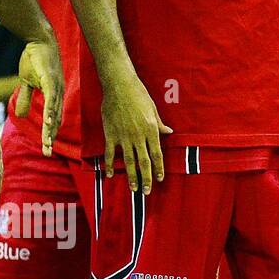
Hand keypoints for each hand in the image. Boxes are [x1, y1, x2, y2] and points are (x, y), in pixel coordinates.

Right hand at [17, 36, 62, 156]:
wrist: (39, 41)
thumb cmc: (35, 61)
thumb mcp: (27, 83)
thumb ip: (26, 99)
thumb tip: (22, 116)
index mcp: (53, 96)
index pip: (53, 119)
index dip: (50, 134)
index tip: (45, 149)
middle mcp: (58, 94)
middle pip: (56, 120)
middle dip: (51, 137)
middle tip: (46, 152)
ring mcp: (56, 87)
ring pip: (54, 112)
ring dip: (51, 128)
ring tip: (48, 143)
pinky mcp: (51, 79)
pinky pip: (51, 98)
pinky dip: (50, 111)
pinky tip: (48, 122)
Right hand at [100, 72, 172, 193]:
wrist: (119, 87)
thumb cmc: (139, 95)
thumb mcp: (154, 109)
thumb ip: (160, 124)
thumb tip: (169, 133)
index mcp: (151, 130)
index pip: (157, 154)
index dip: (158, 168)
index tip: (159, 179)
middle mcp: (139, 136)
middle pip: (144, 162)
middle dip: (146, 178)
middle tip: (146, 191)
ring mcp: (124, 136)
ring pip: (129, 161)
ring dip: (131, 176)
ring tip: (133, 188)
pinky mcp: (110, 134)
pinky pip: (110, 153)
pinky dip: (110, 165)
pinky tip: (110, 175)